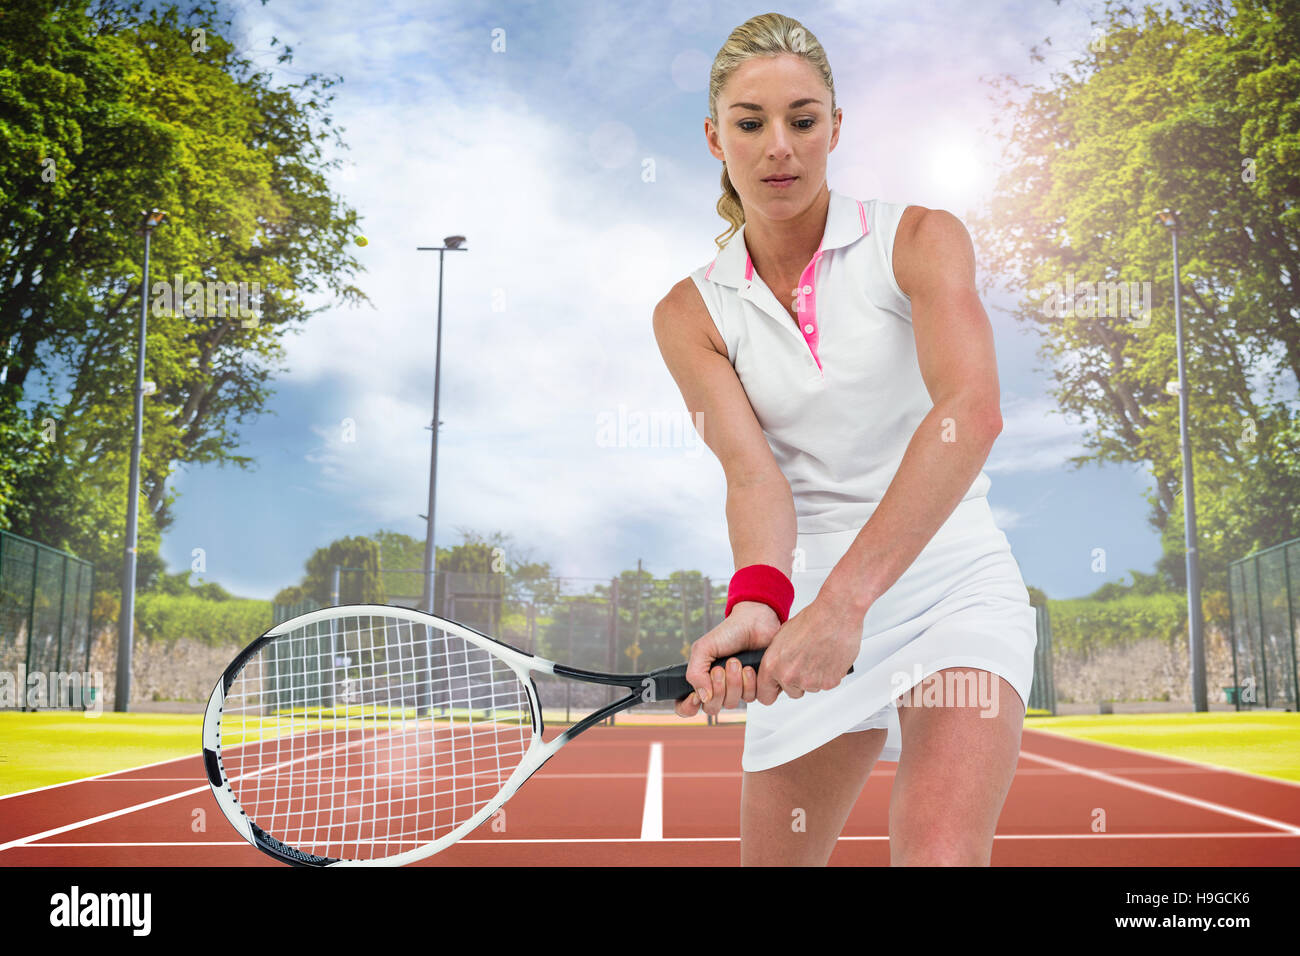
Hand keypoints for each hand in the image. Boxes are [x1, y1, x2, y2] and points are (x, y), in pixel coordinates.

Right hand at [675, 601, 780, 718]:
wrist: (755, 623)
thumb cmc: (728, 633)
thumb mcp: (703, 648)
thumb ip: (695, 673)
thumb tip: (702, 697)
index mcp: (700, 679)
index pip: (687, 706)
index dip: (688, 707)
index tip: (694, 698)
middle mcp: (717, 688)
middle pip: (711, 708)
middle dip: (716, 689)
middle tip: (720, 669)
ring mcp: (735, 689)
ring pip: (731, 703)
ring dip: (733, 682)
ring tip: (736, 662)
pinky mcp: (754, 688)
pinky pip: (750, 698)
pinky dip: (750, 682)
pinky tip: (749, 667)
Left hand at [755, 589, 865, 705]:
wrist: (835, 615)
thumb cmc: (812, 620)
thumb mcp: (782, 637)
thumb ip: (777, 658)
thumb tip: (777, 668)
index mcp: (773, 665)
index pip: (765, 695)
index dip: (772, 691)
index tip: (777, 688)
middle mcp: (789, 676)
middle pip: (791, 692)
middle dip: (797, 681)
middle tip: (805, 662)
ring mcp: (809, 681)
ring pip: (810, 688)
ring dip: (814, 676)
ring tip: (818, 655)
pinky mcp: (828, 682)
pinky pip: (826, 684)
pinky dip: (828, 674)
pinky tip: (827, 657)